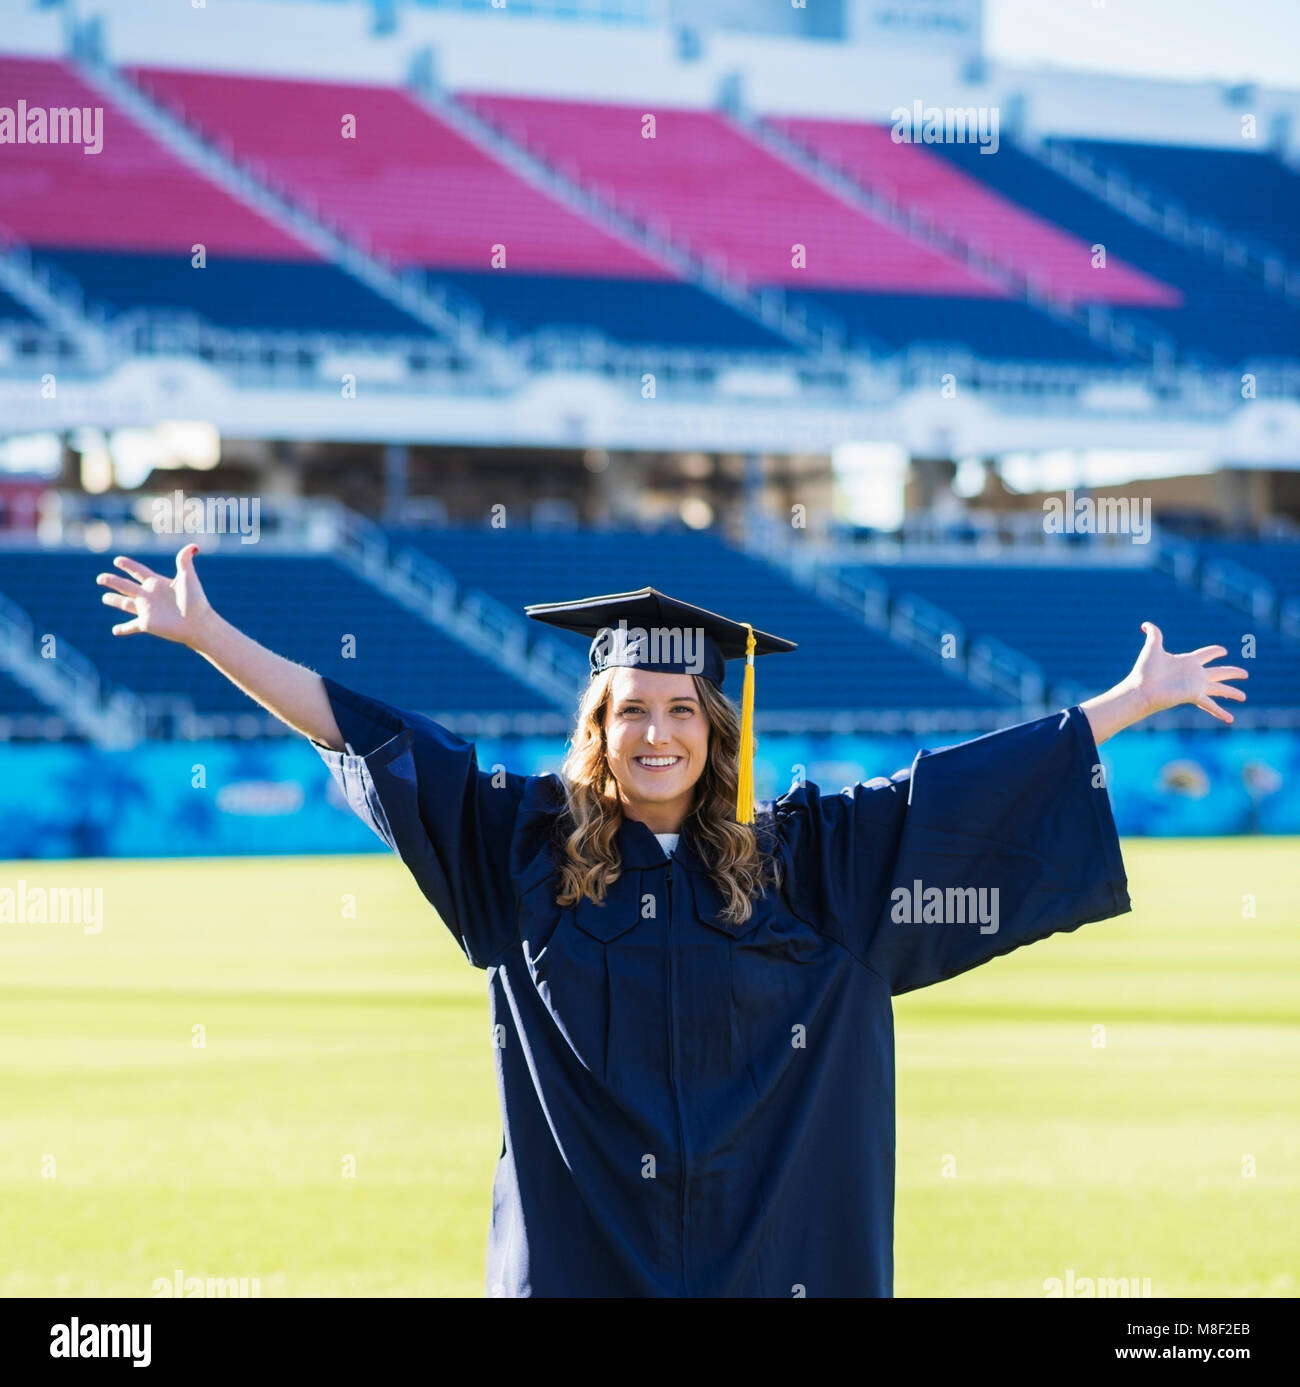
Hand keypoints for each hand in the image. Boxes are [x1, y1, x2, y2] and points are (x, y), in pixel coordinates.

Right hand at [95, 544, 213, 646]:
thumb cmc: (195, 600)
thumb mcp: (188, 577)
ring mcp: (146, 610)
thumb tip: (193, 546)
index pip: (138, 571)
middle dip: (113, 581)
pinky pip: (131, 626)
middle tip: (100, 578)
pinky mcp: (146, 624)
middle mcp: (149, 595)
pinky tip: (115, 631)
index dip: (128, 566)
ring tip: (104, 598)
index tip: (117, 560)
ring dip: (114, 601)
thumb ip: (184, 560)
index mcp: (157, 583)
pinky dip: (123, 629)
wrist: (197, 623)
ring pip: (126, 604)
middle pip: (126, 586)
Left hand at [1128, 621, 1247, 723]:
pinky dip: (1220, 712)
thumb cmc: (1145, 670)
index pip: (1206, 654)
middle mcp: (1195, 674)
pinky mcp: (1194, 695)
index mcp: (1188, 661)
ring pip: (1220, 689)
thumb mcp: (1152, 647)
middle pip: (1219, 671)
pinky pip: (1211, 705)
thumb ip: (1153, 634)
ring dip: (1232, 692)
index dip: (1215, 651)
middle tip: (1245, 673)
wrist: (1141, 688)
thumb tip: (1145, 624)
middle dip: (1232, 672)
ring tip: (1243, 697)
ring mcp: (1196, 686)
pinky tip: (1230, 720)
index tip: (1223, 650)